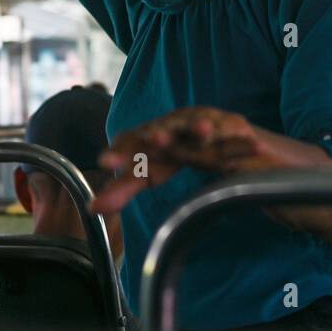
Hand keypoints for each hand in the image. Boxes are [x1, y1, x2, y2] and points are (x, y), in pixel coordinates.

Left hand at [91, 107, 272, 213]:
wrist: (233, 142)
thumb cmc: (186, 154)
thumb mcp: (155, 172)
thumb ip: (124, 188)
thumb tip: (92, 208)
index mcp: (155, 134)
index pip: (135, 140)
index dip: (122, 150)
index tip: (106, 161)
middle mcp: (178, 124)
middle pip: (167, 130)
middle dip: (159, 135)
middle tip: (152, 140)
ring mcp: (208, 122)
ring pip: (200, 126)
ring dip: (198, 128)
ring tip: (201, 132)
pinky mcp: (236, 127)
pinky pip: (234, 131)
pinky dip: (235, 135)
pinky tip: (240, 139)